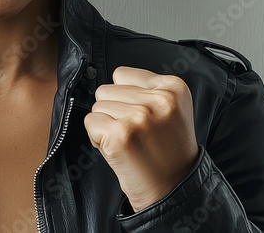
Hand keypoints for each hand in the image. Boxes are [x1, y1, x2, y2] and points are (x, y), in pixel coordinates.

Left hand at [83, 66, 198, 211]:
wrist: (173, 189)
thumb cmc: (166, 151)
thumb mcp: (170, 109)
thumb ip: (145, 89)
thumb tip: (108, 81)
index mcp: (174, 87)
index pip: (121, 74)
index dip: (125, 98)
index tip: (142, 119)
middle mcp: (159, 99)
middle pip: (106, 89)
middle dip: (114, 112)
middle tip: (135, 134)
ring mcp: (140, 116)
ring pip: (97, 106)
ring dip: (106, 125)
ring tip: (129, 142)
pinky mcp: (121, 134)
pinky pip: (90, 122)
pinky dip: (98, 138)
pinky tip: (119, 150)